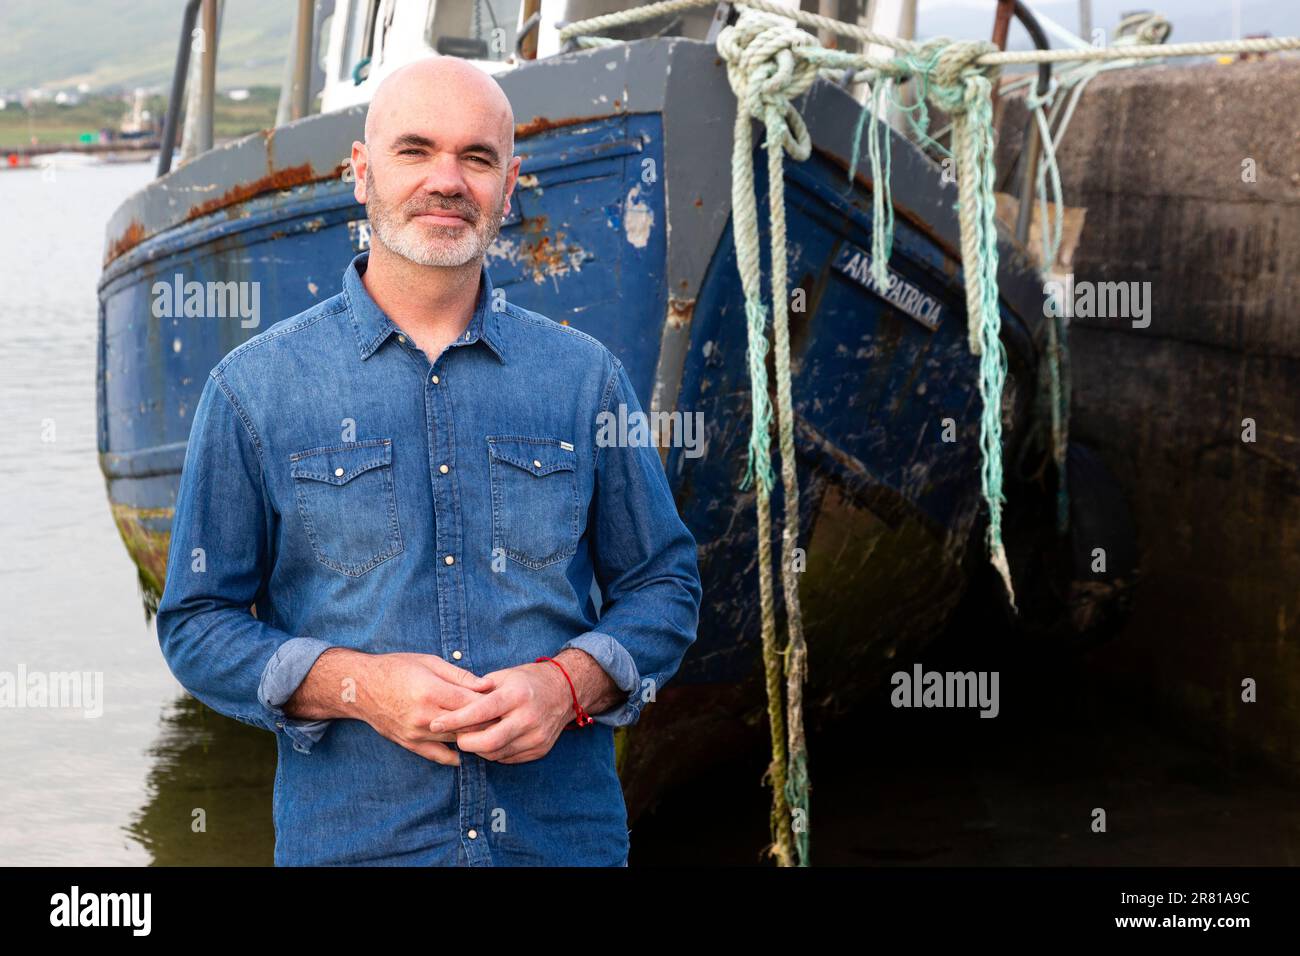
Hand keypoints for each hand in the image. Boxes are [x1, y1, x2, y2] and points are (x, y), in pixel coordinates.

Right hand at [356, 652, 495, 766]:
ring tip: (491, 731)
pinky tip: (468, 751)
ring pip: (457, 740)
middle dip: (488, 722)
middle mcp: (424, 716)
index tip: (505, 702)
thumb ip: (460, 675)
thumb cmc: (397, 668)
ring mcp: (416, 733)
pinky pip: (439, 756)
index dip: (491, 704)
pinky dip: (456, 755)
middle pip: (467, 725)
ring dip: (475, 737)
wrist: (359, 688)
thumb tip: (488, 685)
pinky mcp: (410, 744)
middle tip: (504, 719)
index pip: (471, 704)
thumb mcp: (430, 661)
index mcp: (431, 691)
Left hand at [429, 662, 572, 763]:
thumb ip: (480, 690)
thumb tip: (452, 704)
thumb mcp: (505, 676)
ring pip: (496, 754)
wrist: (566, 691)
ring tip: (472, 737)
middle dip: (466, 743)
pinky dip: (495, 752)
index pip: (481, 711)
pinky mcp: (540, 749)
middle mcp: (529, 717)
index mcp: (517, 695)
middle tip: (456, 737)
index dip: (455, 720)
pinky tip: (491, 741)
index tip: (436, 724)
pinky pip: (508, 758)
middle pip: (488, 742)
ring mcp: (536, 736)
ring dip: (479, 749)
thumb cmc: (529, 681)